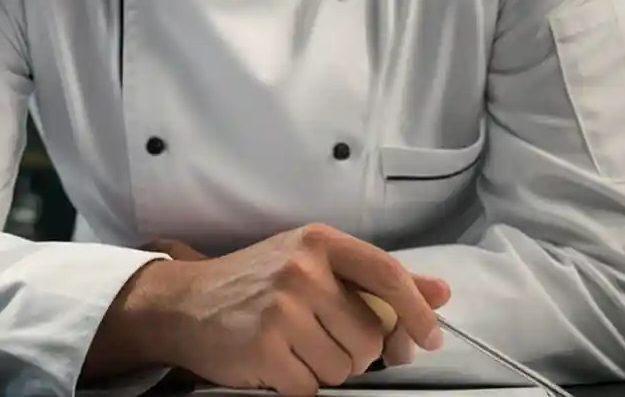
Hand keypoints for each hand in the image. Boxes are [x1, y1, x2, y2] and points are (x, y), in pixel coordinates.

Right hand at [129, 224, 447, 393]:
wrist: (184, 303)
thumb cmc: (255, 283)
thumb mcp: (312, 264)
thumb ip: (375, 279)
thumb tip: (441, 292)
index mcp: (319, 243)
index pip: (388, 275)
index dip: (416, 312)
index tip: (427, 338)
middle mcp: (302, 271)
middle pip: (369, 337)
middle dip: (355, 352)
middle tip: (321, 341)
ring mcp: (281, 310)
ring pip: (343, 368)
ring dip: (325, 370)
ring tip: (293, 348)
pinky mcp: (264, 349)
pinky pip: (310, 388)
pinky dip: (297, 385)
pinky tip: (275, 363)